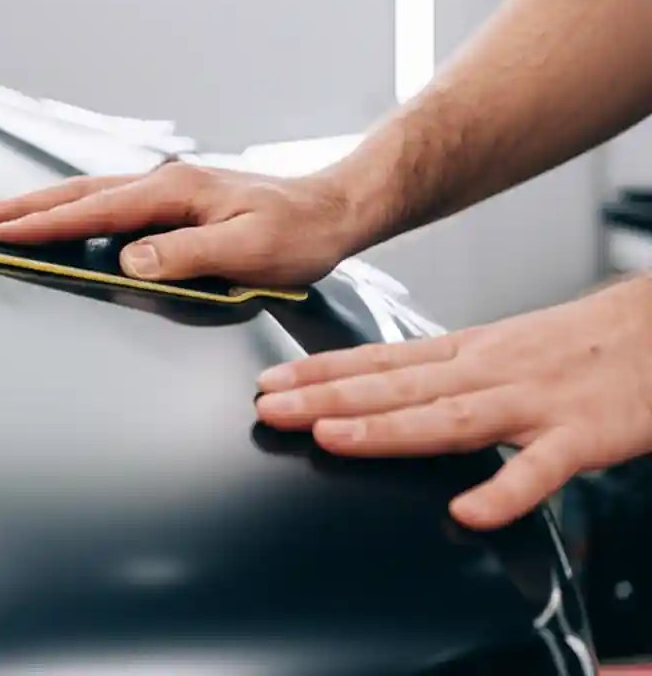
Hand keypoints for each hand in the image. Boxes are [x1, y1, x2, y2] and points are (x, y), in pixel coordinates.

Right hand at [0, 162, 363, 285]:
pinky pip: (105, 205)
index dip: (43, 225)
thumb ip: (188, 254)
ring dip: (38, 207)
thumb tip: (131, 260)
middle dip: (20, 208)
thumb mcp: (249, 249)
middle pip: (75, 195)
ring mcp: (164, 192)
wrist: (332, 211)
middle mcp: (163, 185)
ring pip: (85, 196)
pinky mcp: (170, 205)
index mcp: (174, 193)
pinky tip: (53, 219)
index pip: (94, 211)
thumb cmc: (298, 233)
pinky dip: (68, 211)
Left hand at [255, 276, 651, 529]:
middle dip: (328, 399)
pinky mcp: (583, 435)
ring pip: (450, 418)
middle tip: (272, 408)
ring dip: (389, 429)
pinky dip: (504, 490)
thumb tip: (377, 390)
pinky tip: (465, 510)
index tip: (271, 381)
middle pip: (397, 388)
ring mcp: (532, 402)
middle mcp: (488, 371)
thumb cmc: (576, 344)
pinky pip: (540, 469)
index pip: (381, 361)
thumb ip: (441, 373)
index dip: (322, 371)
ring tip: (334, 438)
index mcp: (467, 352)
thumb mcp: (498, 348)